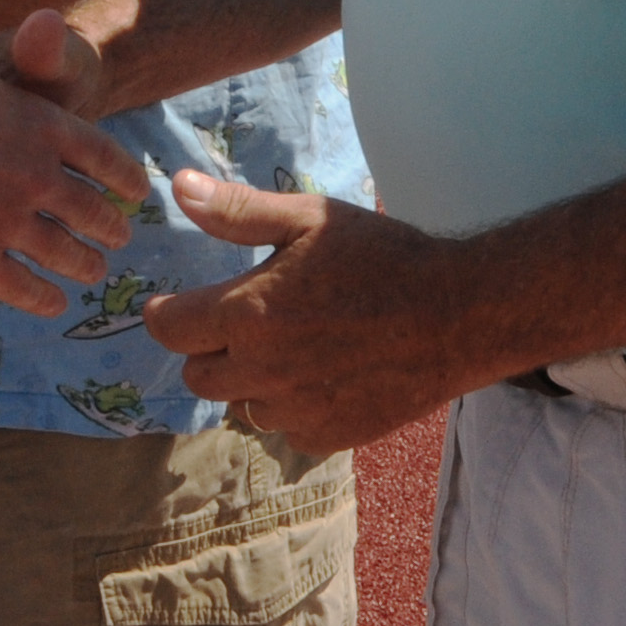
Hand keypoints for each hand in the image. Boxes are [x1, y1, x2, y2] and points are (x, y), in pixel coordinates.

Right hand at [0, 0, 147, 315]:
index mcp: (38, 123)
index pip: (102, 155)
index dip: (123, 177)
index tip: (135, 193)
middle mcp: (36, 176)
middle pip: (92, 211)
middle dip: (110, 227)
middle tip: (118, 238)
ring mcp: (9, 222)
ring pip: (65, 254)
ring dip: (85, 266)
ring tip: (93, 273)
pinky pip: (23, 288)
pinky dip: (44, 299)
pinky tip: (53, 304)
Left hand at [141, 173, 484, 459]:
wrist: (456, 316)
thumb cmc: (382, 257)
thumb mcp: (309, 219)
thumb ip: (237, 210)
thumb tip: (178, 189)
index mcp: (248, 314)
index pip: (169, 329)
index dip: (169, 314)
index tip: (179, 305)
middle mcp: (261, 371)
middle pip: (197, 377)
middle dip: (209, 350)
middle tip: (248, 321)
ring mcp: (294, 411)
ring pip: (243, 405)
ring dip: (253, 381)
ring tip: (296, 345)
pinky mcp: (327, 436)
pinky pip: (287, 428)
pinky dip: (295, 406)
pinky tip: (327, 373)